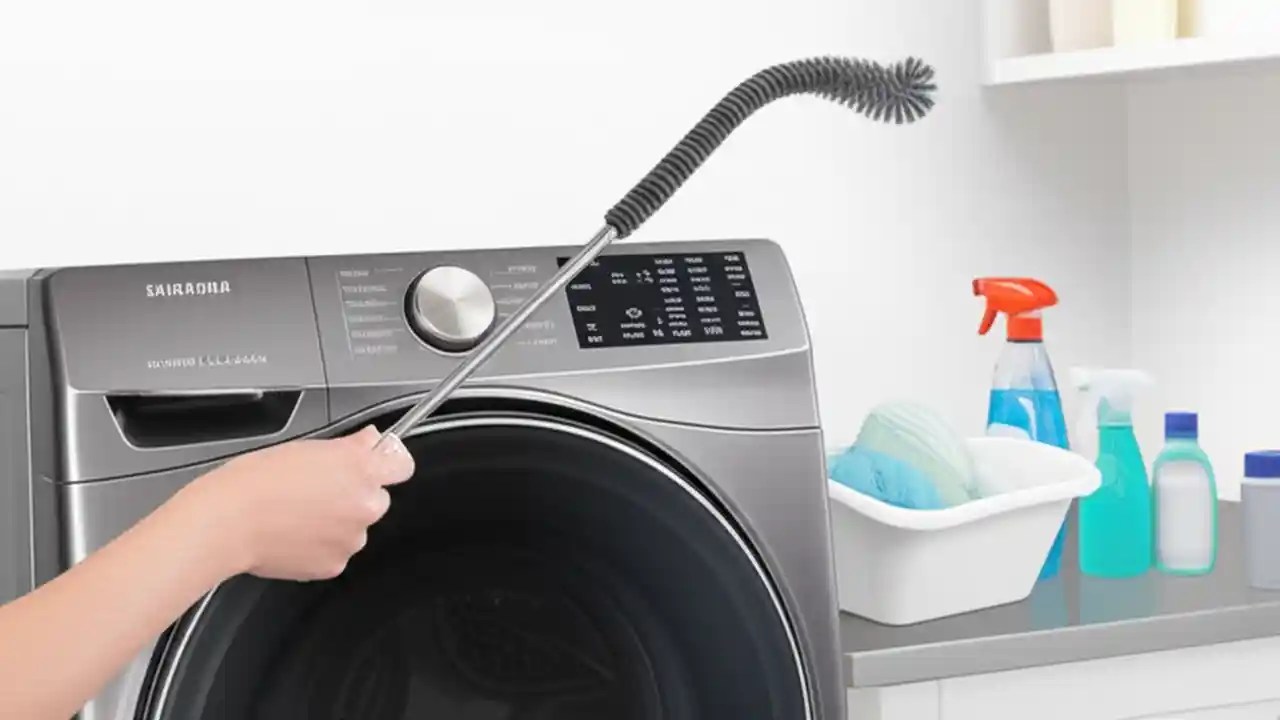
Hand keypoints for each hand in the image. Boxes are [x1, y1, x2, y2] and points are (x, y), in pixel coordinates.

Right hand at [176, 426, 415, 581]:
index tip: (380, 463)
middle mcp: (365, 504)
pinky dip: (321, 546)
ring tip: (298, 514)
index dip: (389, 463)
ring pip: (355, 528)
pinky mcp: (335, 565)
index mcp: (362, 469)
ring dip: (337, 523)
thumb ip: (350, 446)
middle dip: (355, 495)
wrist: (227, 522)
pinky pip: (336, 552)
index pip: (402, 465)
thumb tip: (371, 440)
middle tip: (318, 491)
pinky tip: (293, 534)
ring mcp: (352, 538)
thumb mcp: (307, 447)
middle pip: (376, 498)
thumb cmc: (256, 482)